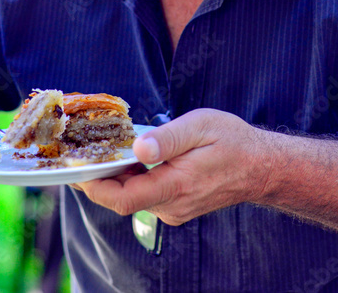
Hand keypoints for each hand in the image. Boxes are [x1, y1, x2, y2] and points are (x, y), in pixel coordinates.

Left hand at [72, 108, 273, 224]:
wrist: (262, 167)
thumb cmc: (233, 142)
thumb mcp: (201, 127)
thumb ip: (167, 138)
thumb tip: (138, 147)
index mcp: (175, 186)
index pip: (121, 198)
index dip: (93, 187)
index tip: (75, 169)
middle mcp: (171, 205)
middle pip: (121, 198)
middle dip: (98, 178)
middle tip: (79, 153)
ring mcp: (174, 209)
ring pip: (131, 197)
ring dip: (114, 178)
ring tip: (101, 151)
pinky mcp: (176, 206)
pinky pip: (144, 195)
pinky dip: (131, 179)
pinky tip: (127, 159)